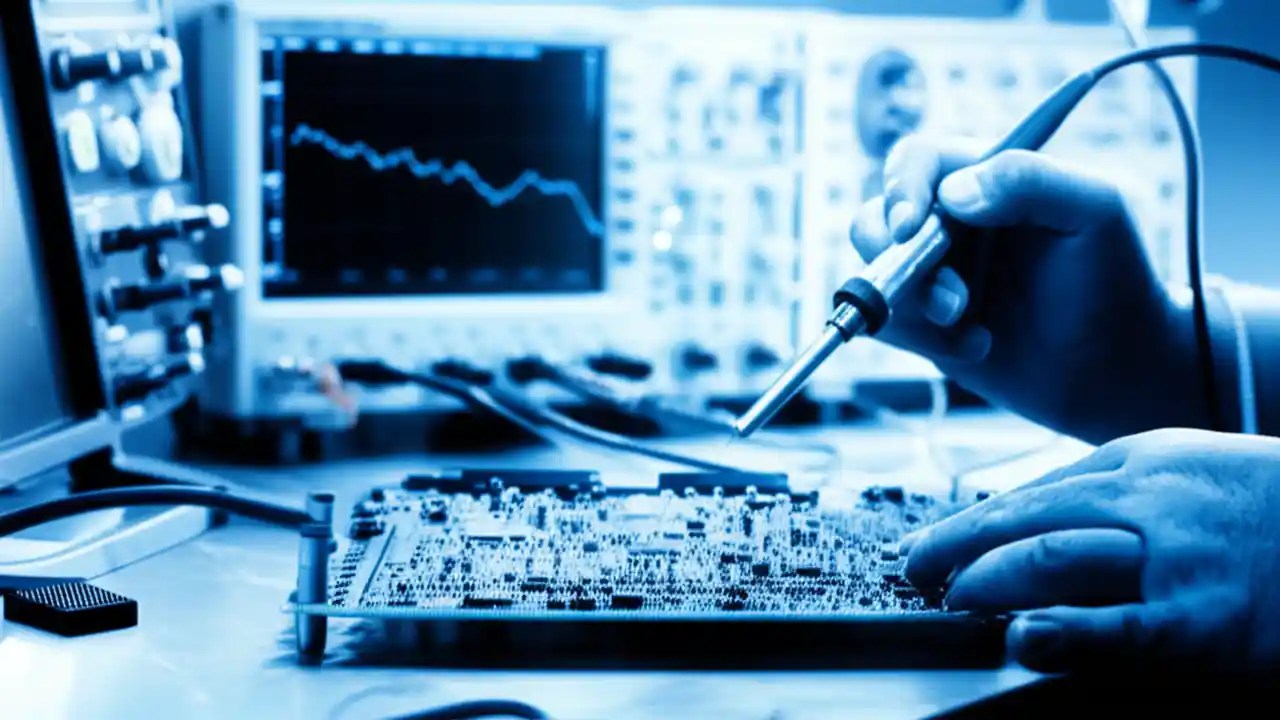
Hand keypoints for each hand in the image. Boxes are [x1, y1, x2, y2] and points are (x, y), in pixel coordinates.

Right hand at [849, 136, 1203, 443]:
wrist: (1116, 371)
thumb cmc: (1116, 280)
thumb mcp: (1095, 211)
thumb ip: (1029, 181)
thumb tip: (952, 193)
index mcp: (987, 176)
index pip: (917, 160)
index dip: (901, 188)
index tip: (909, 229)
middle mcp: (952, 220)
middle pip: (876, 217)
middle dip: (898, 261)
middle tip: (949, 300)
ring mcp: (934, 272)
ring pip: (874, 274)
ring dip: (913, 306)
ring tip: (969, 325)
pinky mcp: (925, 323)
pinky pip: (887, 324)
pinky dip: (924, 340)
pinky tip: (976, 346)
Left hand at [901, 428, 1279, 673]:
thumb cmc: (1267, 505)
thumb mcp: (1188, 471)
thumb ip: (1114, 490)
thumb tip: (1033, 519)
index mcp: (1140, 460)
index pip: (1029, 492)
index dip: (967, 522)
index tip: (928, 543)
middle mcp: (1149, 499)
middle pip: (1025, 519)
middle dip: (956, 547)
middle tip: (914, 570)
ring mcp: (1176, 558)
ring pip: (1054, 557)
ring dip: (986, 580)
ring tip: (948, 600)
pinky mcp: (1205, 620)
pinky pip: (1119, 627)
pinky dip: (1062, 631)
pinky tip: (1020, 637)